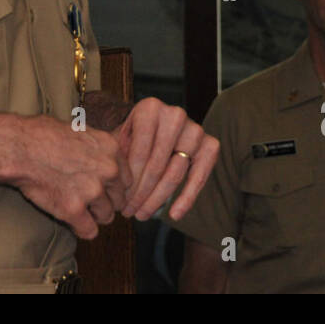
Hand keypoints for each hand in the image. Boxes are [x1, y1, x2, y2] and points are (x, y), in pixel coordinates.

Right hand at [10, 115, 131, 239]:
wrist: (18, 148)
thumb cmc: (42, 135)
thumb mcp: (80, 131)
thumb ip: (98, 149)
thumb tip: (107, 160)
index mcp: (111, 148)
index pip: (127, 179)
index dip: (112, 186)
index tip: (101, 188)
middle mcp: (108, 170)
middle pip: (119, 199)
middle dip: (104, 201)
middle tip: (86, 199)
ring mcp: (92, 190)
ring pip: (106, 216)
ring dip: (93, 215)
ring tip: (75, 207)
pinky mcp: (74, 209)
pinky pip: (89, 231)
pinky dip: (81, 229)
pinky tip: (71, 220)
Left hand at [115, 98, 218, 221]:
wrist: (157, 126)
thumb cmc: (135, 136)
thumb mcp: (121, 139)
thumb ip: (118, 157)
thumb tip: (113, 188)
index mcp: (150, 108)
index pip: (139, 154)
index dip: (129, 182)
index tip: (119, 201)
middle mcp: (175, 115)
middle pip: (157, 166)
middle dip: (141, 194)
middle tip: (128, 212)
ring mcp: (195, 129)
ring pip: (175, 174)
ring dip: (157, 200)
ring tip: (142, 214)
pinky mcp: (211, 144)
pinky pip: (199, 177)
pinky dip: (186, 199)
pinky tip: (174, 214)